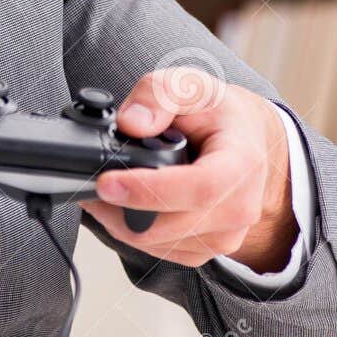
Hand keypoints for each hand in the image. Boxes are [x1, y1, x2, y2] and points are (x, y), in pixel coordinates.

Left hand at [81, 67, 296, 270]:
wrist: (247, 141)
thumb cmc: (218, 114)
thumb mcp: (189, 85)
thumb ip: (157, 95)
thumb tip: (131, 123)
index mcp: (241, 164)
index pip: (199, 189)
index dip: (148, 191)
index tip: (106, 183)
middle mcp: (239, 207)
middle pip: (169, 226)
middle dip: (118, 208)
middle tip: (88, 181)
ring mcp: (226, 235)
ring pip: (158, 243)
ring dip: (120, 220)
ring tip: (107, 187)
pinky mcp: (207, 249)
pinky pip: (160, 251)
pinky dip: (133, 230)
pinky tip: (125, 203)